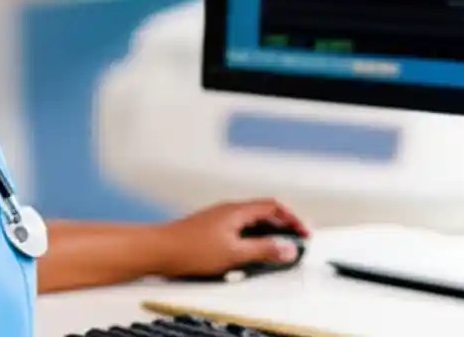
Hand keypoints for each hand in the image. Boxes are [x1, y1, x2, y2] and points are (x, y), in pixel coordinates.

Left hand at [151, 199, 308, 278]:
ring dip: (266, 236)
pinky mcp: (211, 231)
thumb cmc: (191, 248)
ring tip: (275, 253)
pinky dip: (251, 241)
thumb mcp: (235, 253)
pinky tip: (249, 256)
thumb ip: (264, 250)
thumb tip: (287, 248)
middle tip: (294, 244)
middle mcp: (228, 211)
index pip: (273, 206)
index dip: (292, 218)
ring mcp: (219, 219)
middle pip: (263, 214)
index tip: (304, 233)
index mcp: (237, 210)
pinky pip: (239, 232)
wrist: (159, 250)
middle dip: (282, 228)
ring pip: (251, 224)